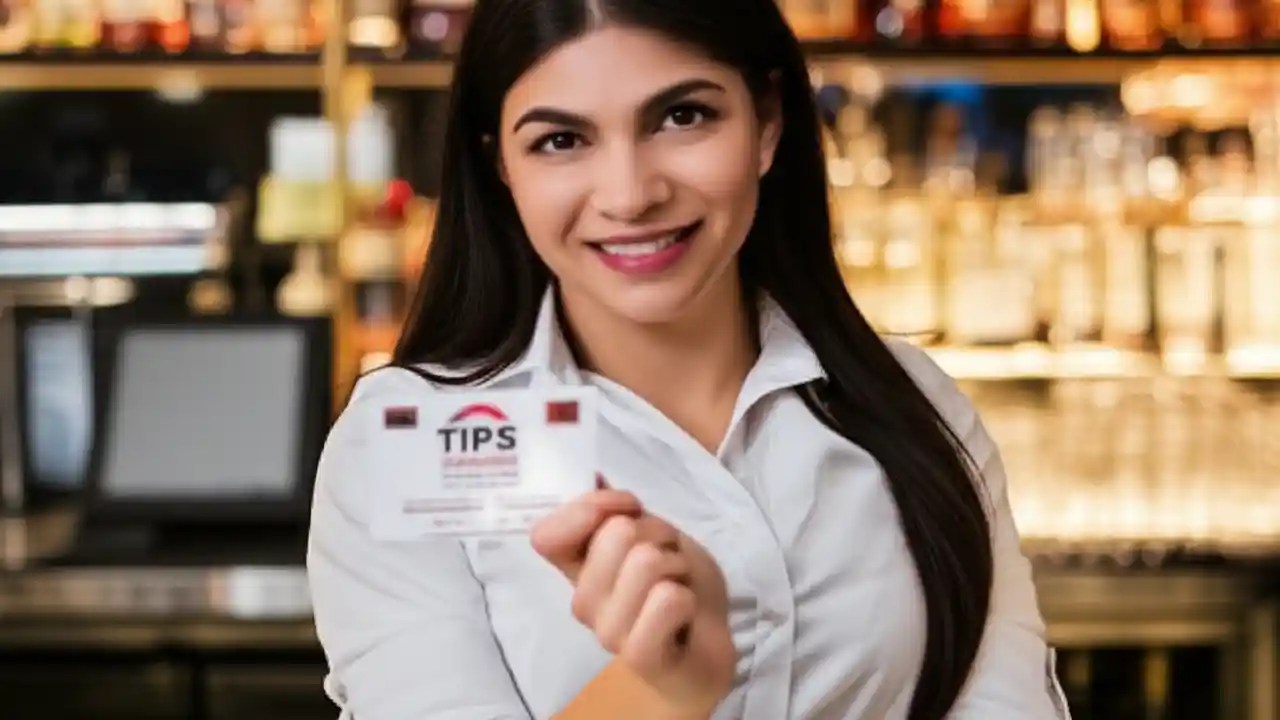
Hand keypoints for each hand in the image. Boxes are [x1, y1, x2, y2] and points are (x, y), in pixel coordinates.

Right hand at [532, 488, 735, 715]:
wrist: (708, 649)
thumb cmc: (676, 586)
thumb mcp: (651, 535)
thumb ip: (618, 511)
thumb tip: (591, 476)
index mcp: (578, 569)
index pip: (547, 533)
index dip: (591, 506)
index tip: (628, 507)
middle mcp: (584, 600)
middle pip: (617, 532)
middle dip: (659, 534)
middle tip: (668, 559)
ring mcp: (607, 631)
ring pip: (645, 562)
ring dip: (677, 564)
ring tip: (678, 585)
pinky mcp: (638, 655)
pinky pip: (667, 599)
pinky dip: (689, 596)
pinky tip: (686, 614)